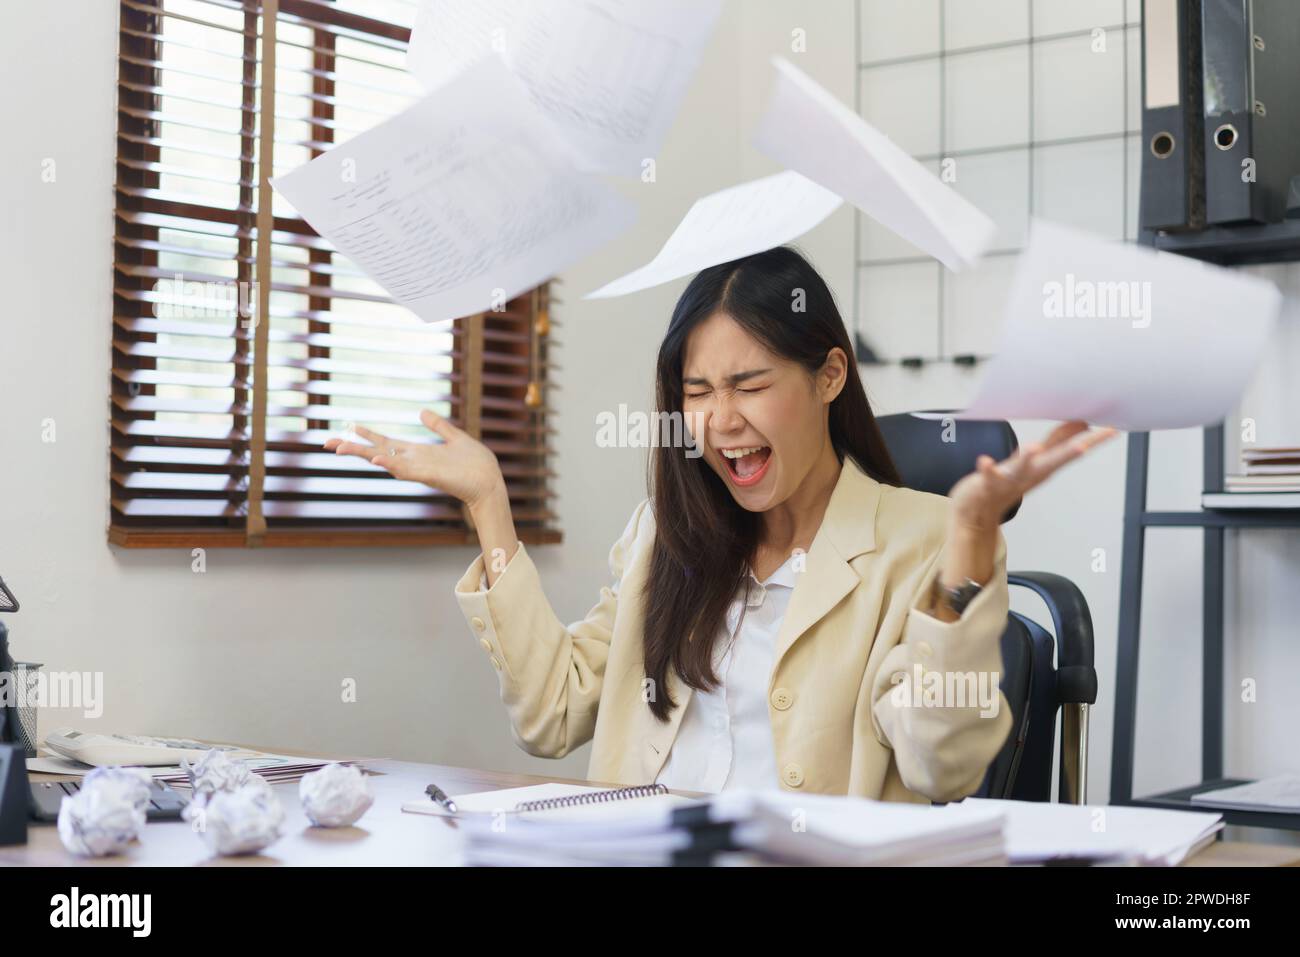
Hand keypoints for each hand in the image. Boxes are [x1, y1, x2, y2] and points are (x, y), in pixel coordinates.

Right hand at [323, 409, 504, 507]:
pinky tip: (376, 459)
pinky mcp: (431, 476)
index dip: (368, 435)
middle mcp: (415, 462)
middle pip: (378, 452)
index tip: (347, 427)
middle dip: (354, 448)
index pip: (387, 443)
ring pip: (386, 461)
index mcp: (419, 453)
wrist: (490, 482)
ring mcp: (420, 470)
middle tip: (327, 443)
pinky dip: (391, 465)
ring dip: (364, 455)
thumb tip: (422, 412)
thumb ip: (438, 426)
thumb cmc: (475, 465)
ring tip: (340, 449)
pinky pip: (407, 471)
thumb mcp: (455, 438)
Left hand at [948, 421, 1117, 533]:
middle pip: (1053, 461)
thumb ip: (1059, 441)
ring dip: (1027, 459)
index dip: (1092, 440)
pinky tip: (985, 460)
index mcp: (1044, 465)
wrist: (978, 511)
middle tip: (1086, 444)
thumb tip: (1081, 423)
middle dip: (1070, 452)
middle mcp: (1031, 473)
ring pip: (1021, 469)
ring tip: (1034, 447)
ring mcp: (1010, 479)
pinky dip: (987, 468)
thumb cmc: (1008, 481)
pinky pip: (988, 476)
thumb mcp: (1039, 460)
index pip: (1071, 449)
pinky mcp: (987, 483)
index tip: (1112, 430)